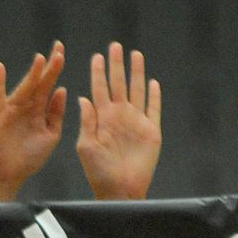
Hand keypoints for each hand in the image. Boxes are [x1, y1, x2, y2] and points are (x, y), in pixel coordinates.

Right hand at [0, 44, 66, 197]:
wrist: (11, 173)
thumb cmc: (30, 157)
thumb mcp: (50, 136)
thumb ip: (56, 114)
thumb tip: (61, 90)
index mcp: (39, 109)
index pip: (49, 84)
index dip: (55, 69)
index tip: (62, 52)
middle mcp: (26, 105)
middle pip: (38, 82)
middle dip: (48, 66)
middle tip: (58, 48)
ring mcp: (12, 109)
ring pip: (24, 88)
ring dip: (32, 74)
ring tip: (40, 59)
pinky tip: (0, 67)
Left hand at [76, 44, 160, 200]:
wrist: (119, 191)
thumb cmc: (98, 173)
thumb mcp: (86, 147)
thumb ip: (86, 122)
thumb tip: (83, 97)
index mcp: (102, 118)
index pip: (100, 89)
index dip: (98, 73)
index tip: (96, 56)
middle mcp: (119, 116)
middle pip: (118, 84)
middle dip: (116, 65)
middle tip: (114, 46)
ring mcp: (136, 122)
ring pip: (137, 91)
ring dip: (136, 73)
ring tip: (134, 54)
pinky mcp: (151, 132)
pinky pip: (154, 110)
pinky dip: (154, 96)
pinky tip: (153, 83)